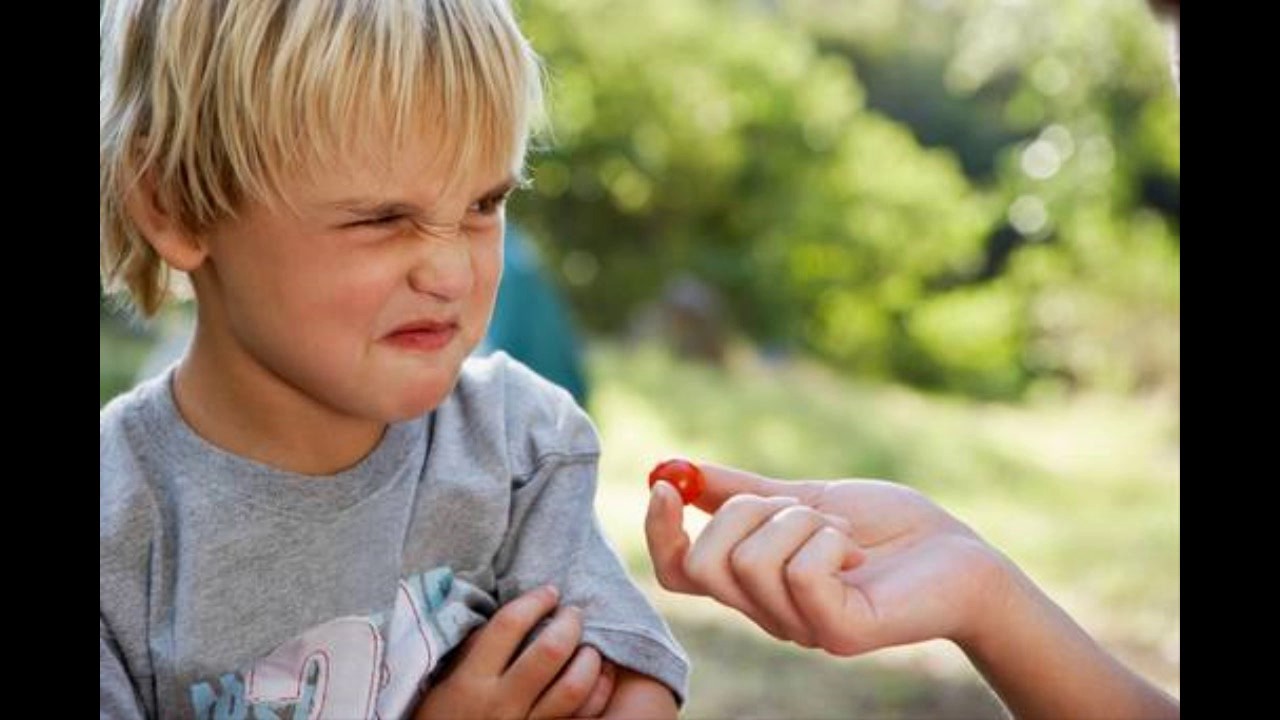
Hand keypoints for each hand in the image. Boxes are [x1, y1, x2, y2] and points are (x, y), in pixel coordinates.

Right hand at [414, 585, 617, 719]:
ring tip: (588, 646)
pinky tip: (599, 676)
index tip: (549, 592)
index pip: (509, 625)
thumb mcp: (444, 682)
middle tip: (573, 612)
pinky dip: (597, 691)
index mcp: (471, 682)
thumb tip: (515, 614)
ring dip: (589, 659)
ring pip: (573, 687)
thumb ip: (475, 648)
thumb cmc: (439, 718)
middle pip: (550, 651)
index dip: (535, 601)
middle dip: (569, 623)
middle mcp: (501, 705)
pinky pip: (581, 715)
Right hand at [645, 463, 1012, 655]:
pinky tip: (855, 550)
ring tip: (840, 533)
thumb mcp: (803, 498)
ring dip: (798, 522)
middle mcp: (768, 613)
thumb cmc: (887, 529)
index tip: (667, 483)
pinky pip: (800, 572)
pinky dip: (827, 539)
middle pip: (704, 563)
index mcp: (753, 584)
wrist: (960, 554)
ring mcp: (801, 628)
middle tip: (800, 510)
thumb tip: (677, 470)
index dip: (660, 532)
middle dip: (746, 513)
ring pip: (749, 561)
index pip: (677, 574)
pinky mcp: (838, 632)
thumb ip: (742, 491)